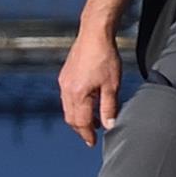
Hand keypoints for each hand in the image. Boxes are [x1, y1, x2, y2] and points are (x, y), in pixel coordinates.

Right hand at [57, 28, 121, 146]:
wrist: (94, 33)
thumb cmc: (105, 57)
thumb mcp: (112, 85)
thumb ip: (109, 108)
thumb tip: (109, 126)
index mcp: (78, 94)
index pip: (81, 122)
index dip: (87, 134)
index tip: (92, 143)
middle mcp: (67, 90)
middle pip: (71, 118)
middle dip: (81, 129)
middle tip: (92, 135)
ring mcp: (64, 82)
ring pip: (68, 108)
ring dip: (79, 118)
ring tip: (93, 121)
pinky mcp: (65, 75)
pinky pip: (67, 97)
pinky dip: (76, 106)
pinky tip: (88, 104)